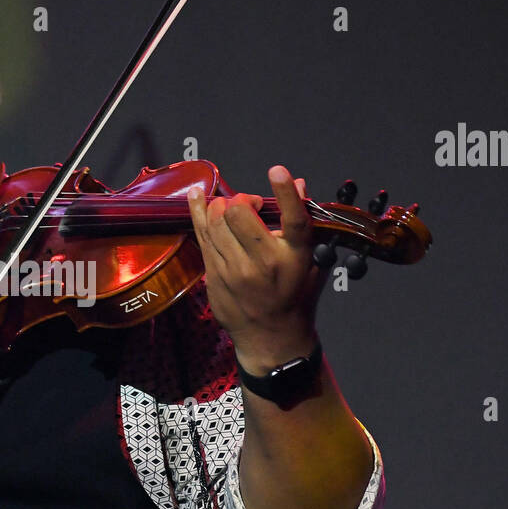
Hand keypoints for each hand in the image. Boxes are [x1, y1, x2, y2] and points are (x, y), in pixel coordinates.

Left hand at [186, 165, 326, 372]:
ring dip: (221, 207)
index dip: (285, 193)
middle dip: (241, 201)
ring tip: (230, 210)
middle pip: (240, 214)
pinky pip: (201, 235)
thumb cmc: (296, 295)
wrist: (272, 338)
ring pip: (215, 221)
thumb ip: (305, 222)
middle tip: (248, 206)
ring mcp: (235, 271)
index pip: (294, 220)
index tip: (277, 170)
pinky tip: (196, 195)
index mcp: (295, 257)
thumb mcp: (311, 261)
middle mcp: (264, 263)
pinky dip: (197, 211)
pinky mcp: (215, 276)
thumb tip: (300, 184)